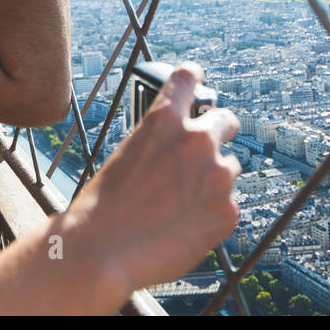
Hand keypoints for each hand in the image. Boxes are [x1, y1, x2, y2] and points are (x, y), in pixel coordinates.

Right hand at [61, 64, 240, 301]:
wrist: (100, 253)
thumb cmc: (103, 208)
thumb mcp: (127, 155)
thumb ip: (160, 143)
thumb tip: (180, 151)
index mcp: (164, 120)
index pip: (188, 77)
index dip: (194, 76)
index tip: (198, 78)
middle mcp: (197, 140)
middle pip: (226, 120)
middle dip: (218, 131)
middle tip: (207, 149)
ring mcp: (217, 175)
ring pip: (229, 168)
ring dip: (213, 179)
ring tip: (183, 204)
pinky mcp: (227, 211)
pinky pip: (227, 205)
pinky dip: (212, 213)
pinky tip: (185, 227)